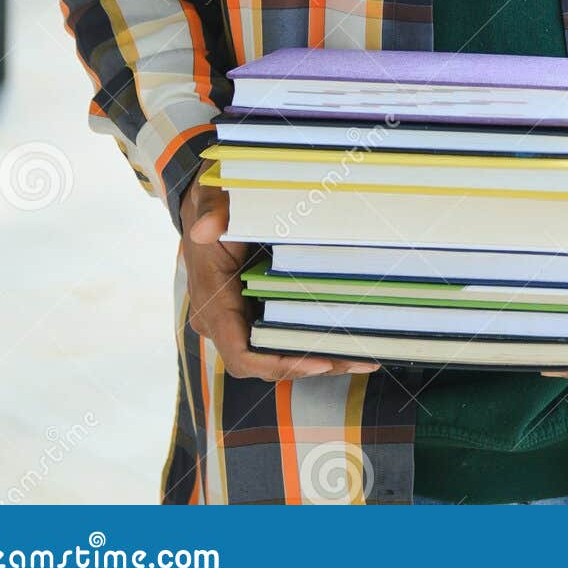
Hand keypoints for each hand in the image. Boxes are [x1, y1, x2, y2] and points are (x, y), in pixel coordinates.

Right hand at [180, 175, 380, 382]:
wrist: (209, 205)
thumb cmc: (215, 205)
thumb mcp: (213, 202)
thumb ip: (212, 212)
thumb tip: (205, 228)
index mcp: (213, 302)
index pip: (242, 354)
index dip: (281, 364)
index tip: (319, 360)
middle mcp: (221, 322)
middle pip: (266, 363)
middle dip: (311, 365)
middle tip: (356, 359)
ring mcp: (238, 321)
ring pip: (276, 355)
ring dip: (317, 358)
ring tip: (362, 356)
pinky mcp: (253, 314)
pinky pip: (279, 338)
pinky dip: (309, 342)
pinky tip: (345, 339)